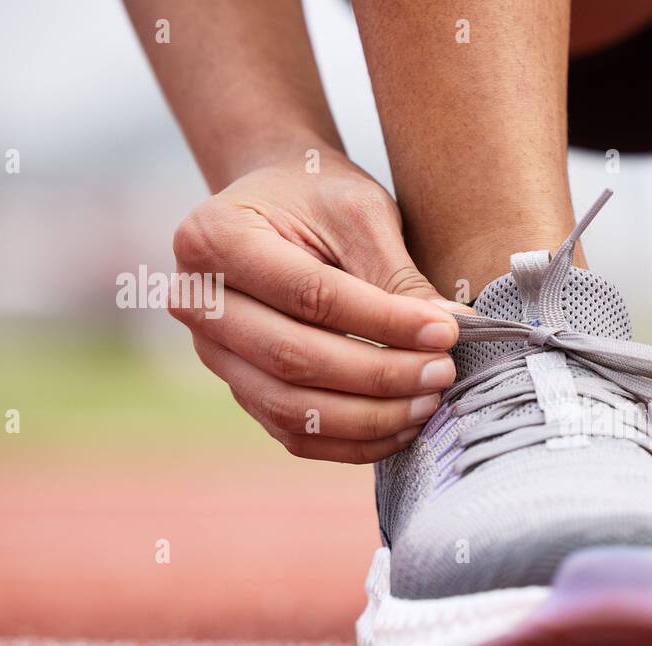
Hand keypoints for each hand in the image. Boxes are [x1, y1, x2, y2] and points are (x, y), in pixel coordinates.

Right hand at [169, 147, 470, 462]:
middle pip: (293, 359)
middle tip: (442, 373)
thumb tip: (454, 330)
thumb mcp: (358, 212)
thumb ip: (396, 275)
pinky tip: (404, 427)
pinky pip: (294, 434)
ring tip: (429, 402)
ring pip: (291, 409)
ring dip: (369, 418)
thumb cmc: (317, 198)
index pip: (310, 296)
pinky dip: (353, 441)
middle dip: (379, 375)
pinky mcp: (241, 390)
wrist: (277, 206)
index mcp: (215, 239)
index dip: (383, 321)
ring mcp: (213, 355)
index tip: (445, 332)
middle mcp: (198, 303)